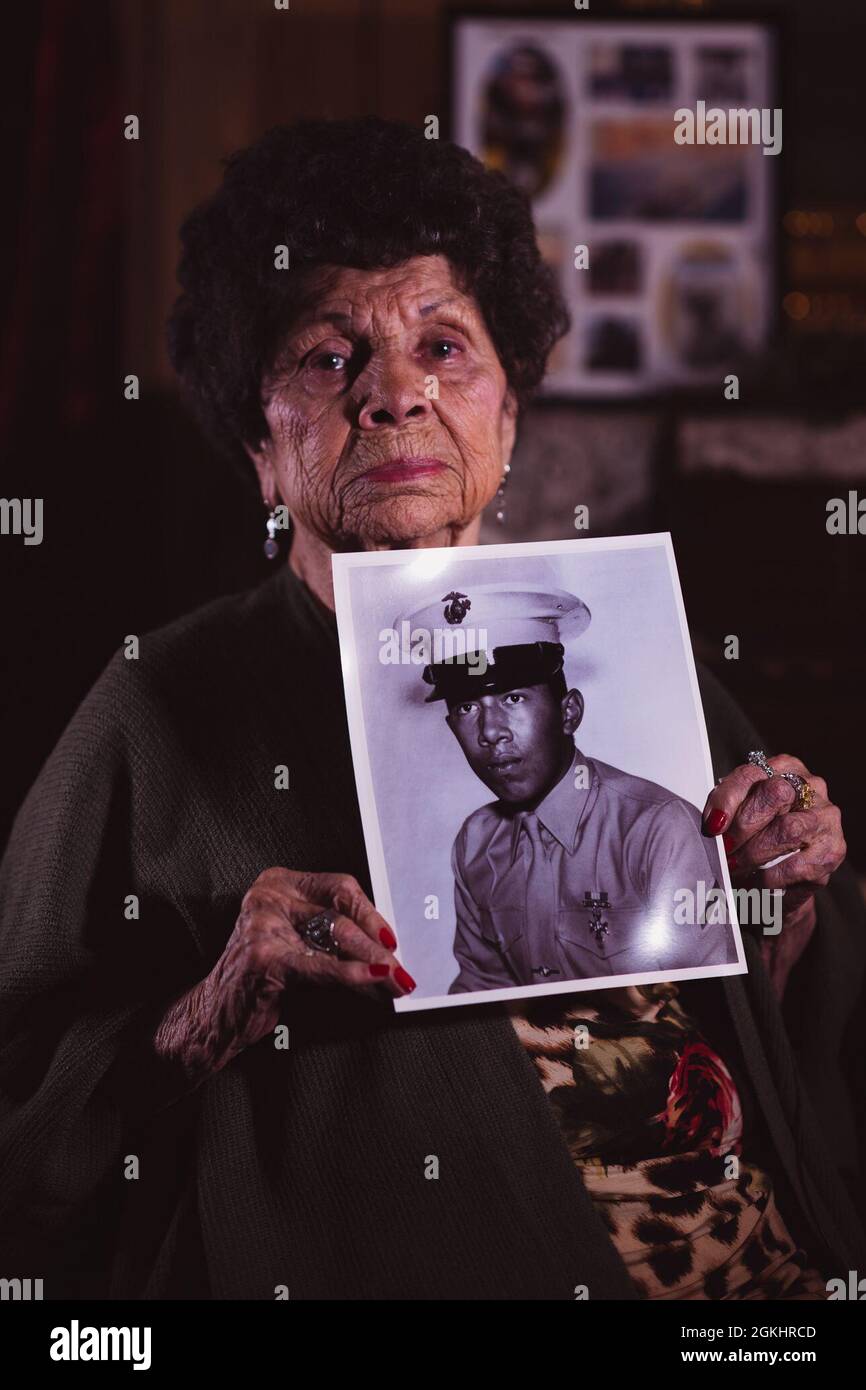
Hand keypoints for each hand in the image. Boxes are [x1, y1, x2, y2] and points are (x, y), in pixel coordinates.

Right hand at [154, 868, 412, 1081]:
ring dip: (373, 965)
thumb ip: (334, 937)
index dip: (371, 913)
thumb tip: (386, 948)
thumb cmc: (259, 982)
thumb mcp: (300, 945)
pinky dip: (352, 975)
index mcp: (279, 884)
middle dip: (377, 946)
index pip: (340, 887)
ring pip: (335, 939)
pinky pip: (320, 965)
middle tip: (400, 969)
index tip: (392, 939)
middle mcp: (268, 897)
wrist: (214, 1017)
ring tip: (394, 982)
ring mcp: (263, 924)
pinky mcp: (264, 956)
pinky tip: (373, 980)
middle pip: (340, 915)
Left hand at [702, 755, 844, 993]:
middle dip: (743, 826)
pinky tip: (755, 882)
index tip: (712, 826)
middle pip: (775, 794)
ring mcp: (826, 817)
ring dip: (754, 853)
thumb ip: (725, 808)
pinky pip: (800, 864)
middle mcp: (812, 787)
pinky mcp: (833, 850)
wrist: (782, 877)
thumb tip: (714, 824)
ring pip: (788, 829)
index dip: (728, 799)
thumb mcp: (736, 813)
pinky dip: (771, 877)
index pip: (753, 773)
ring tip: (735, 868)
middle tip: (724, 849)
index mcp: (786, 768)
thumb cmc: (755, 835)